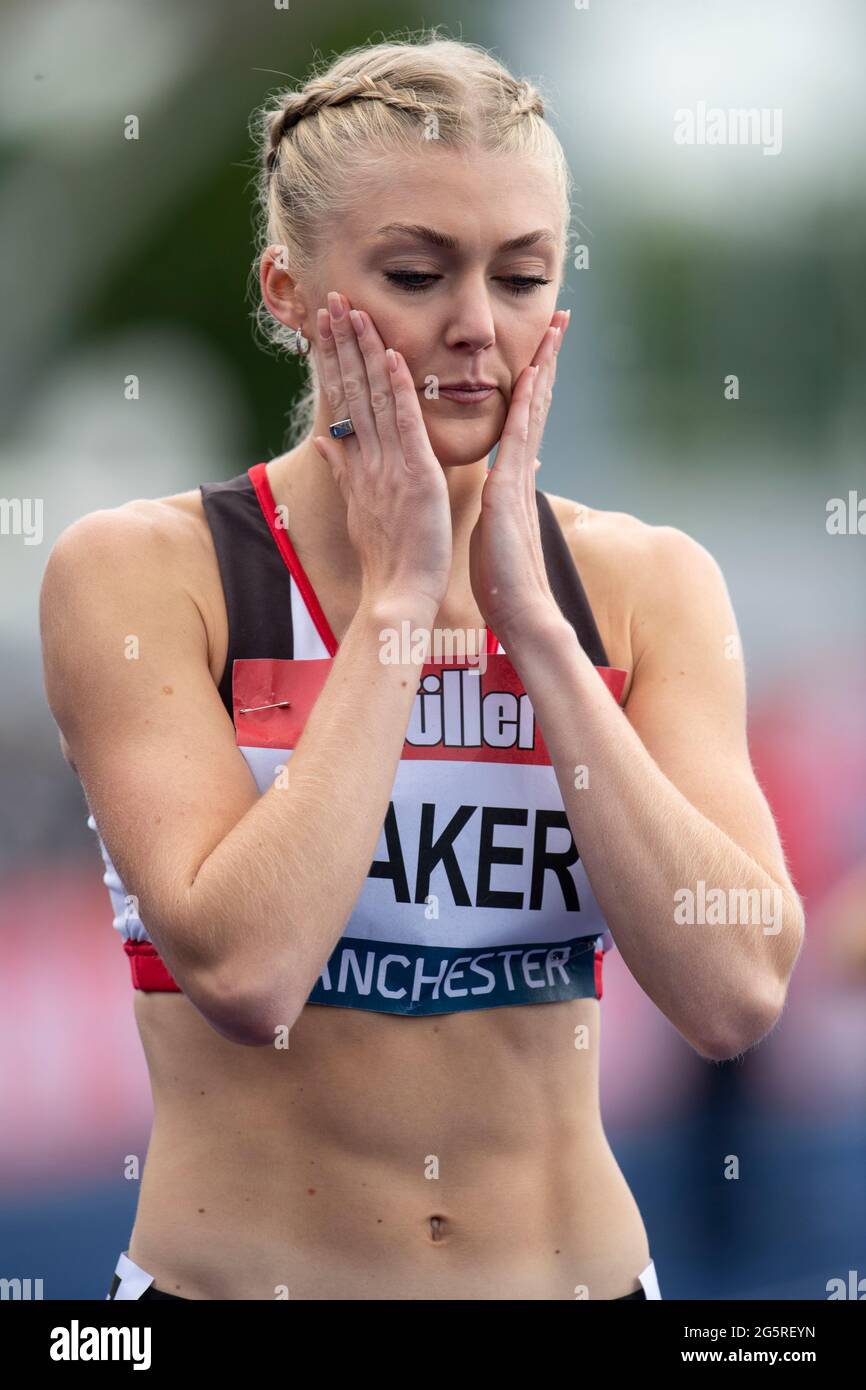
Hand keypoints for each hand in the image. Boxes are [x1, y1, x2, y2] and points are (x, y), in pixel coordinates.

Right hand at [311, 291, 452, 619]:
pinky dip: (399, 390)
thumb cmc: (387, 559)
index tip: (325, 324)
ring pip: (373, 398)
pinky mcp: (414, 475)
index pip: (342, 400)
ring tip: (354, 310)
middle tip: (331, 299)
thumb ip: (343, 471)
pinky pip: (405, 425)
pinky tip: (393, 355)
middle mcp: (367, 458)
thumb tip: (325, 442)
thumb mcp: (360, 510)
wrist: (398, 594)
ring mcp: (388, 465)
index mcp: (357, 464)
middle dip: (341, 342)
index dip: (333, 359)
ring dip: (365, 351)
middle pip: (350, 389)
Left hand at [468, 309, 569, 643]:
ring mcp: (518, 480)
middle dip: (548, 360)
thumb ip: (502, 501)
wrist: (521, 613)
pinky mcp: (509, 493)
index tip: (541, 347)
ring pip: (533, 412)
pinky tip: (532, 375)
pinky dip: (526, 406)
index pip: (524, 420)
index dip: (533, 382)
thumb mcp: (496, 528)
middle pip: (536, 405)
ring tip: (555, 330)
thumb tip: (506, 482)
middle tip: (561, 319)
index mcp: (512, 480)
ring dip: (544, 369)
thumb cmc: (503, 579)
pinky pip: (517, 440)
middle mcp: (520, 472)